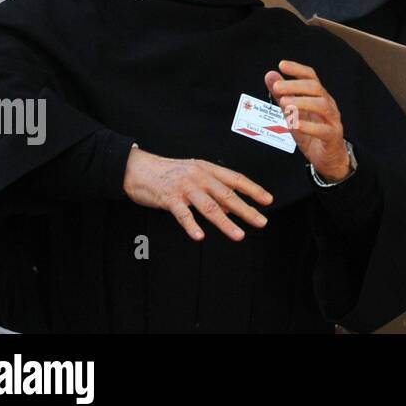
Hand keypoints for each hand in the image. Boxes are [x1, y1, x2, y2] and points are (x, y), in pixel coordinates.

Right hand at [123, 146, 272, 241]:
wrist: (138, 168)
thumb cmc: (168, 173)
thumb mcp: (194, 175)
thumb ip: (212, 189)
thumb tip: (232, 206)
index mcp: (208, 169)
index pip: (236, 179)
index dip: (253, 189)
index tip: (268, 200)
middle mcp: (199, 176)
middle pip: (227, 195)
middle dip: (246, 210)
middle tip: (261, 222)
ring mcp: (184, 187)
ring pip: (209, 207)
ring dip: (225, 223)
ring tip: (239, 235)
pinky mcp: (169, 198)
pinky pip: (182, 214)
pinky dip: (192, 226)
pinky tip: (200, 237)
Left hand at [264, 61, 350, 181]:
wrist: (329, 157)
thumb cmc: (311, 132)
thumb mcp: (292, 113)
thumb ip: (282, 94)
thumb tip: (270, 75)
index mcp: (319, 96)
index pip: (311, 76)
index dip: (297, 69)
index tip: (282, 65)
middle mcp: (328, 104)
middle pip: (316, 88)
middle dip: (295, 86)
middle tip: (277, 88)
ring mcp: (332, 120)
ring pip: (322, 105)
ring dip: (302, 102)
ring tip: (284, 104)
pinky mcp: (332, 136)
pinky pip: (323, 130)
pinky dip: (308, 126)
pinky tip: (294, 124)